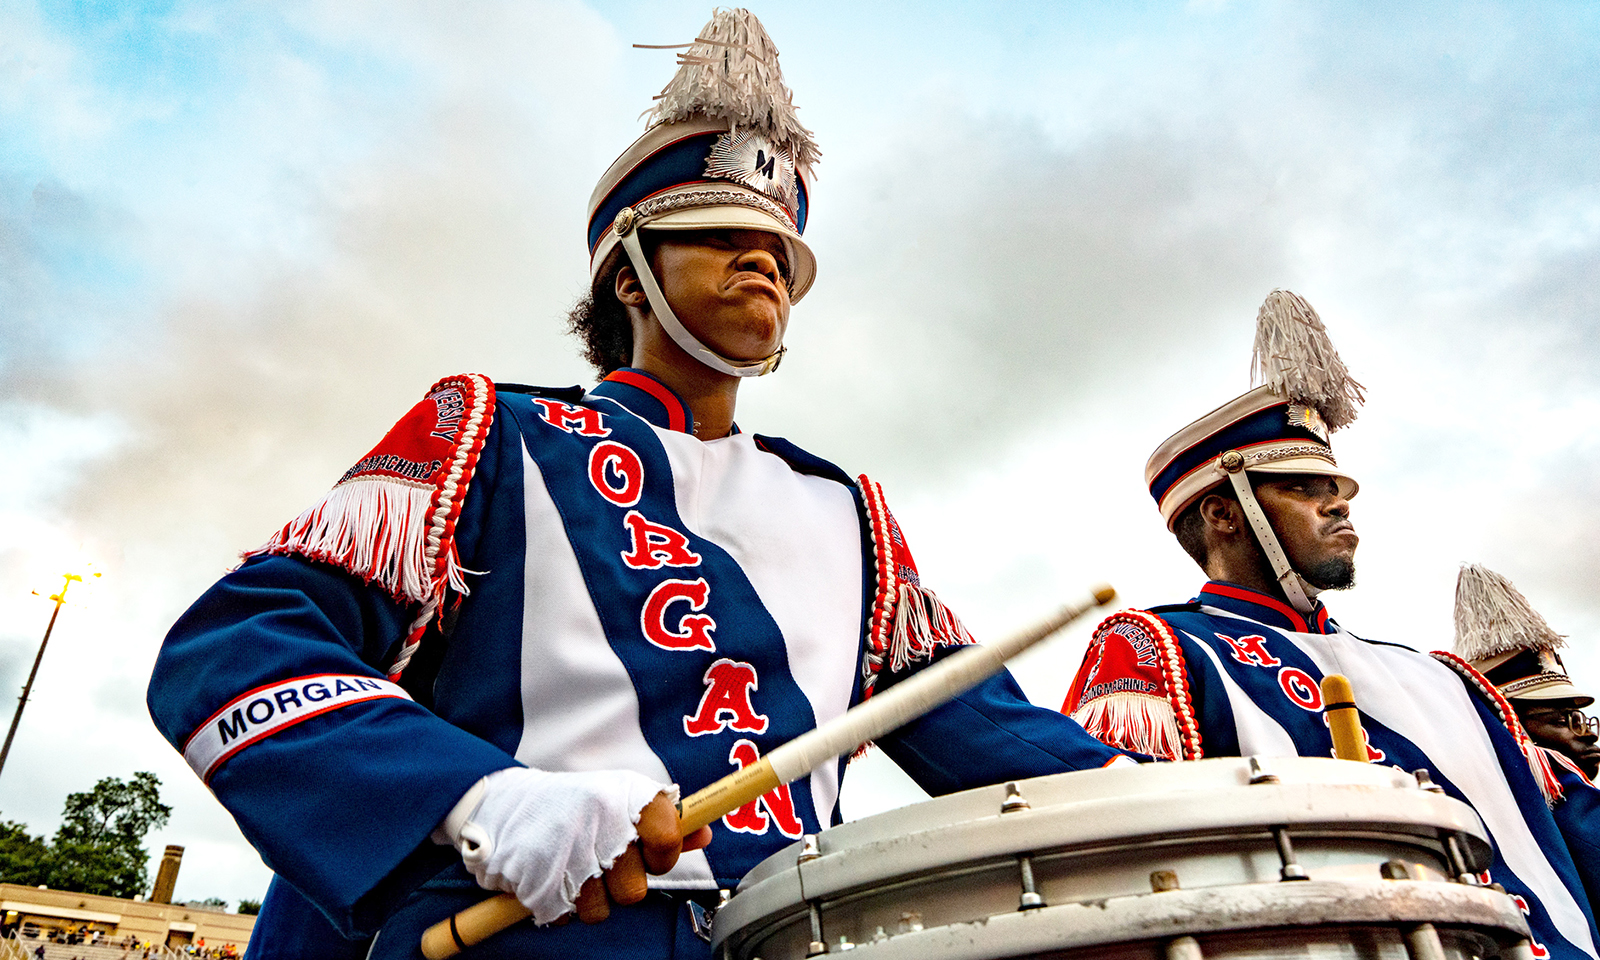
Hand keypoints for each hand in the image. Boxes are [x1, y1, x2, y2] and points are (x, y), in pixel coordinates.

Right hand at [449, 767, 705, 924]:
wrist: (503, 805)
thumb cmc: (575, 803)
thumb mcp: (621, 798)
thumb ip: (666, 820)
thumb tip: (704, 833)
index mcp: (624, 797)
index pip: (669, 841)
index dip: (663, 856)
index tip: (650, 853)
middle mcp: (601, 824)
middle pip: (635, 889)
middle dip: (621, 883)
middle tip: (604, 860)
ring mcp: (569, 855)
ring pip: (602, 909)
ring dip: (591, 897)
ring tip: (576, 867)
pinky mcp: (540, 884)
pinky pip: (569, 916)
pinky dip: (563, 903)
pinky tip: (555, 876)